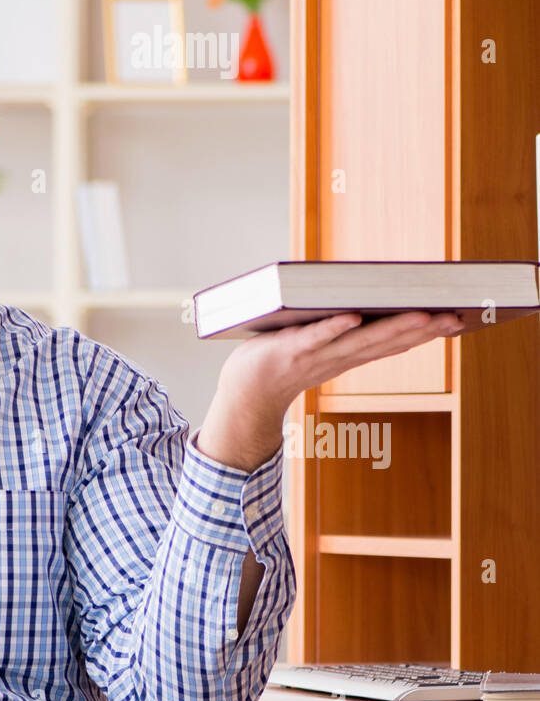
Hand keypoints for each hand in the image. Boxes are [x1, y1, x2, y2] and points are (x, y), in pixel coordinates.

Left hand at [196, 310, 464, 471]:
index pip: (391, 343)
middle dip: (421, 328)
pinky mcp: (285, 351)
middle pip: (383, 341)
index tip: (458, 319)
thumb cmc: (280, 363)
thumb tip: (374, 306)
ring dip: (389, 328)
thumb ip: (346, 331)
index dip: (424, 333)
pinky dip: (331, 329)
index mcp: (345, 356)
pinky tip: (351, 317)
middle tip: (456, 315)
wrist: (242, 393)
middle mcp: (334, 357)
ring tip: (422, 314)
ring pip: (356, 341)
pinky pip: (311, 338)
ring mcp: (311, 356)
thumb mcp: (321, 347)